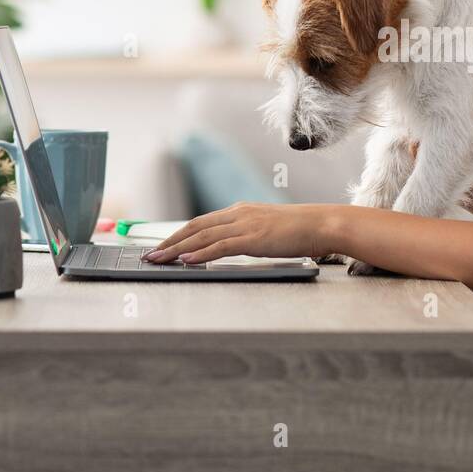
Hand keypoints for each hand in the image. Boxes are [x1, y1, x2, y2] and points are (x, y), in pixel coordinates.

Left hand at [144, 202, 341, 264]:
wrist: (322, 224)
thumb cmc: (300, 230)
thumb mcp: (268, 228)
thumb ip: (247, 234)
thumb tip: (230, 246)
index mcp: (241, 211)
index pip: (201, 222)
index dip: (178, 234)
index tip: (161, 246)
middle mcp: (238, 214)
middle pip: (194, 227)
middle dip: (169, 242)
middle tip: (150, 255)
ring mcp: (245, 224)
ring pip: (202, 236)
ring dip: (177, 249)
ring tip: (159, 260)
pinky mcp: (254, 238)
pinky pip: (220, 246)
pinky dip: (200, 253)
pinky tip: (186, 260)